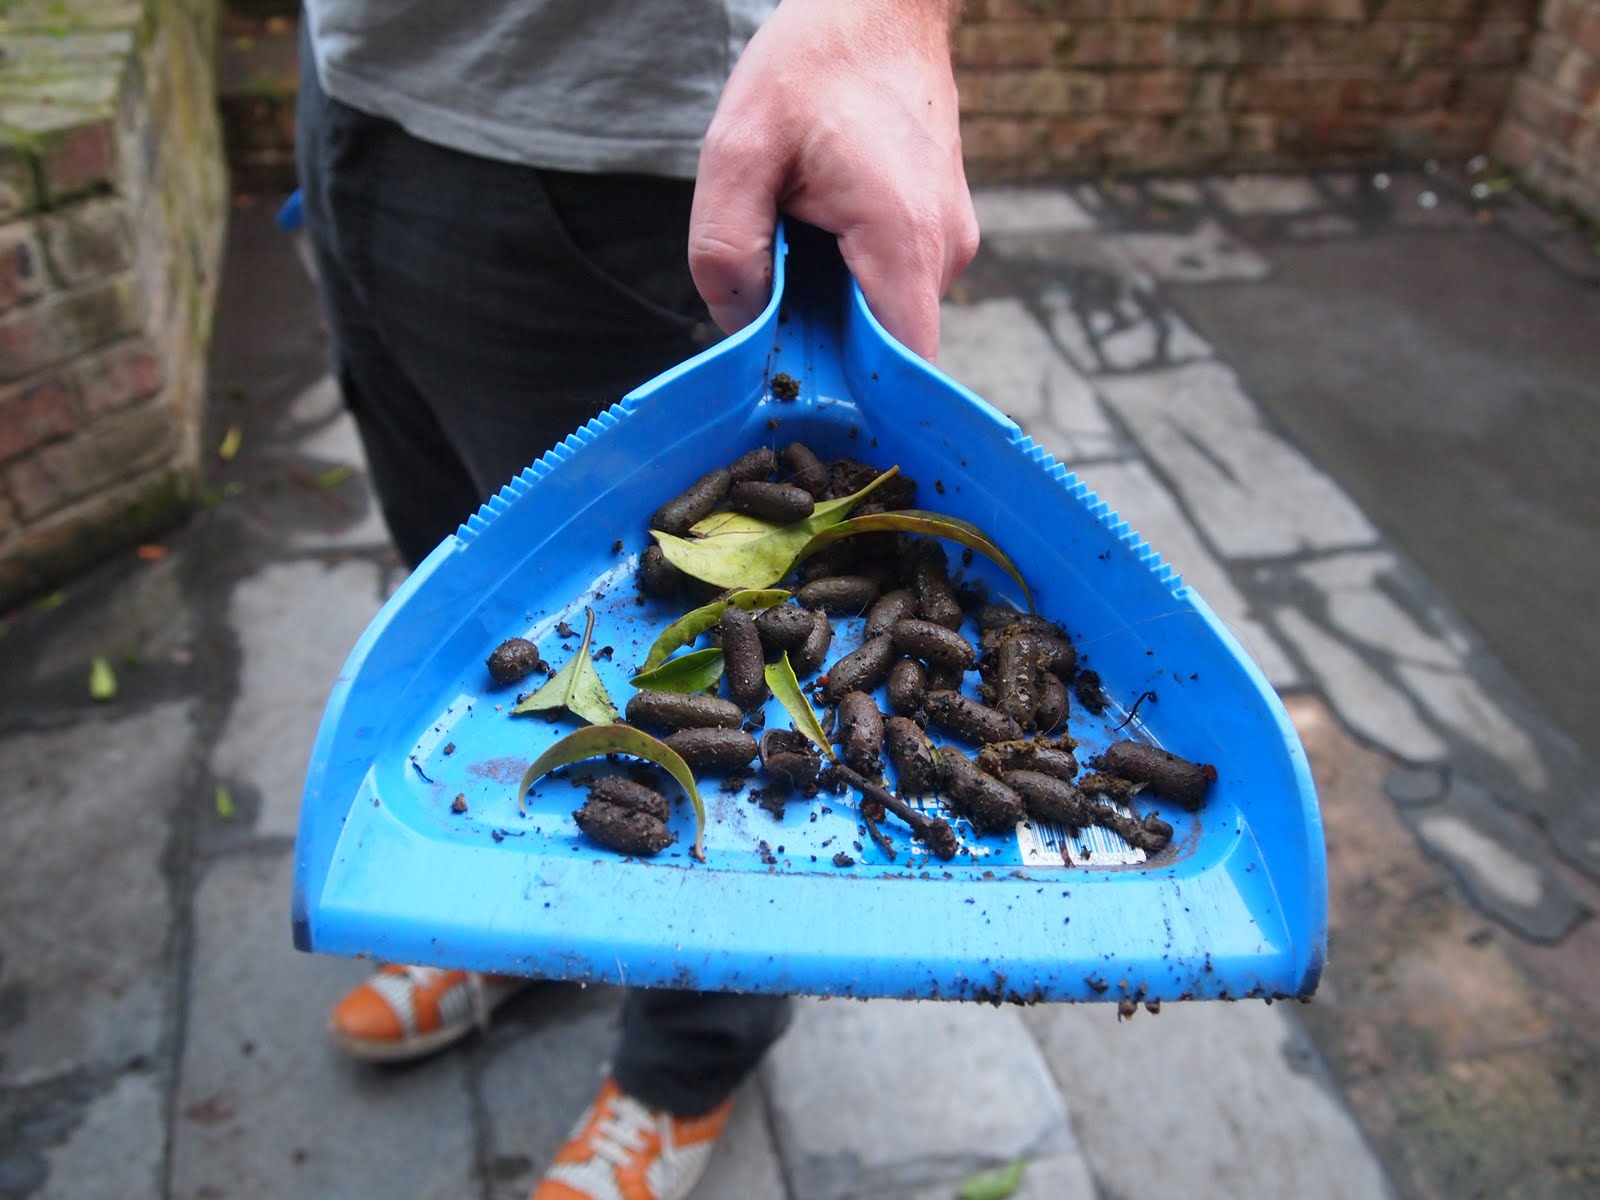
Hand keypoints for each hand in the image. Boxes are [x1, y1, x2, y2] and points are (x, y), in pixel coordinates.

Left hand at [688, 0, 978, 361]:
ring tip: (796, 247)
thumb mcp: (737, 149)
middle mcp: (943, 250)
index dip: (847, 393)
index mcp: (903, 238)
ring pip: (885, 316)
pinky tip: (819, 233)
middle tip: (771, 305)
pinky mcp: (941, 231)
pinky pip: (892, 284)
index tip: (796, 387)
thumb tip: (741, 323)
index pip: (899, 368)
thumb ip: (725, 249)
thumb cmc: (813, 63)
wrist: (877, 4)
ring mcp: (950, 242)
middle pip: (885, 349)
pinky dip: (850, 278)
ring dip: (832, 305)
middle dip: (824, 345)